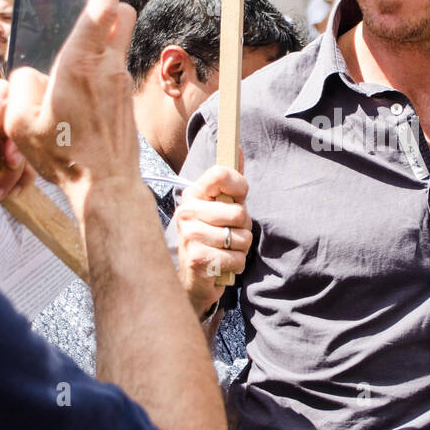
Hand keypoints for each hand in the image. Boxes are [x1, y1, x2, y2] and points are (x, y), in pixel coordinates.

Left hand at [0, 82, 30, 231]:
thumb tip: (5, 85)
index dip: (9, 125)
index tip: (10, 154)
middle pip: (6, 123)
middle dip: (12, 154)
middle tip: (7, 173)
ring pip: (10, 143)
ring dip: (13, 170)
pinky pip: (7, 158)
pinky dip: (11, 176)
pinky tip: (3, 192)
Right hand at [3, 0, 138, 203]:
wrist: (106, 187)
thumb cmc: (64, 156)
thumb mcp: (21, 121)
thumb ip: (20, 86)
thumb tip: (31, 75)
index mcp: (81, 64)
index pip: (100, 7)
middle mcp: (108, 67)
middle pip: (121, 17)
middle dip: (110, 6)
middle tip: (91, 9)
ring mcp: (122, 84)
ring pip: (118, 45)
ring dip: (102, 42)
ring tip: (73, 66)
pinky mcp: (126, 101)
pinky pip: (114, 73)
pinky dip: (101, 72)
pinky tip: (80, 96)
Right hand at [173, 163, 251, 316]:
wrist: (194, 279)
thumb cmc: (212, 237)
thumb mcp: (220, 207)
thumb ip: (230, 182)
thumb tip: (239, 150)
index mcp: (192, 195)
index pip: (221, 174)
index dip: (239, 186)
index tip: (239, 198)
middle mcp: (186, 212)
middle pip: (239, 212)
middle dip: (244, 227)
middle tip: (229, 233)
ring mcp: (190, 236)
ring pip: (242, 238)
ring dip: (241, 248)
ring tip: (225, 249)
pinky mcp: (197, 259)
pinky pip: (237, 258)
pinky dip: (237, 264)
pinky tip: (222, 264)